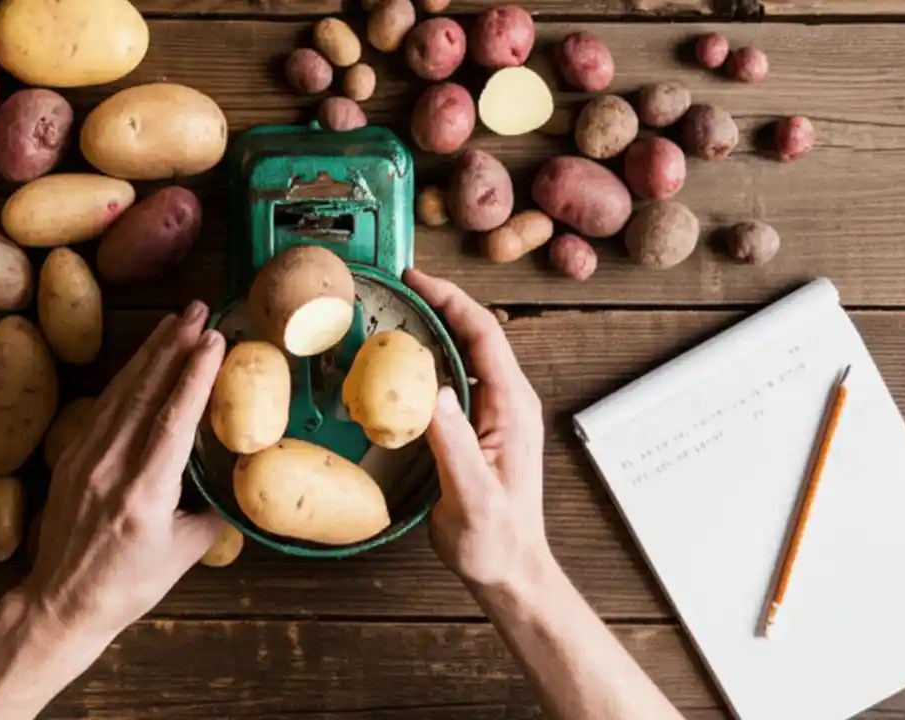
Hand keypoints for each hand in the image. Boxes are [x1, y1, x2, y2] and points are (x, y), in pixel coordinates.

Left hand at [23, 300, 226, 640]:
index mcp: (143, 494)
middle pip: (144, 392)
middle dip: (173, 345)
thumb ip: (215, 510)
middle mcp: (110, 468)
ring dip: (150, 352)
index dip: (193, 375)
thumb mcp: (186, 552)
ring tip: (175, 320)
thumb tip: (243, 475)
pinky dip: (128, 377)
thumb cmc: (129, 585)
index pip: (172, 421)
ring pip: (122, 392)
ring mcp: (85, 458)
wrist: (62, 602)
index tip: (213, 339)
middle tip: (197, 309)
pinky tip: (144, 357)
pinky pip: (104, 406)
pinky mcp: (72, 456)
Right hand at [404, 270, 551, 594]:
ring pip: (464, 352)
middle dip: (438, 302)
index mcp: (511, 407)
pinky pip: (455, 376)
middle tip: (394, 288)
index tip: (414, 279)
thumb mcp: (470, 495)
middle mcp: (508, 400)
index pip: (484, 333)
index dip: (450, 299)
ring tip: (393, 313)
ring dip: (432, 327)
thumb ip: (454, 443)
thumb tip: (434, 392)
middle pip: (475, 333)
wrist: (508, 569)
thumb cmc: (493, 540)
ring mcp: (495, 411)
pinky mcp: (480, 425)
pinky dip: (428, 358)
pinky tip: (400, 362)